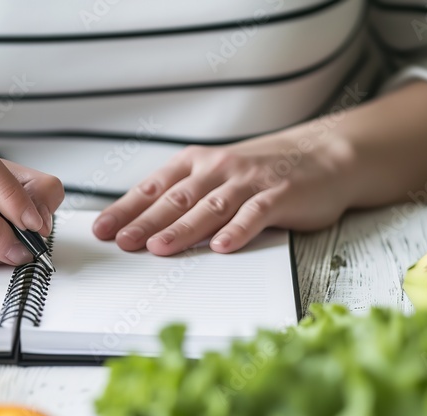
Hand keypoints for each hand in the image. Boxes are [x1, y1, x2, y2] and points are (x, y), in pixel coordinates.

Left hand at [92, 131, 353, 254]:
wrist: (324, 156)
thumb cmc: (260, 173)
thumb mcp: (214, 176)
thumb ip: (182, 197)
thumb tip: (137, 226)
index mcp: (196, 165)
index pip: (153, 188)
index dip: (126, 208)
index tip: (102, 229)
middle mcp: (218, 170)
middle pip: (176, 199)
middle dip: (146, 222)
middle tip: (122, 242)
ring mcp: (249, 182)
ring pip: (210, 207)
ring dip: (183, 229)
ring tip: (159, 247)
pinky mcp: (280, 196)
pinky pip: (256, 214)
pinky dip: (238, 230)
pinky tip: (221, 246)